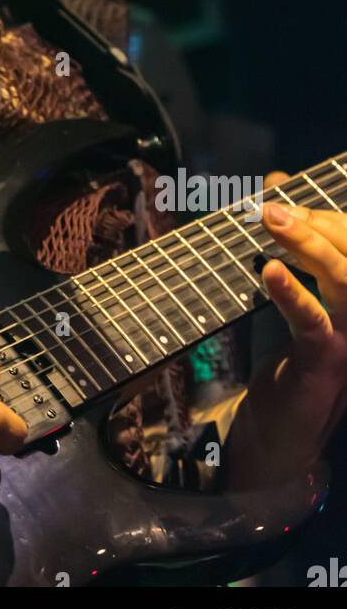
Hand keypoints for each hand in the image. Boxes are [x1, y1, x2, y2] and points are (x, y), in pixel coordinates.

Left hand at [227, 170, 346, 488]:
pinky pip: (315, 322)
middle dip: (320, 221)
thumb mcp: (298, 289)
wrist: (287, 428)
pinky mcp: (328, 362)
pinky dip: (292, 294)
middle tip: (273, 204)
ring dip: (311, 245)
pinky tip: (270, 271)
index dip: (327, 211)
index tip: (283, 188)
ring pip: (346, 280)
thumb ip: (294, 240)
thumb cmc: (296, 353)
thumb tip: (278, 180)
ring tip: (274, 220)